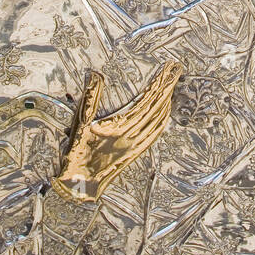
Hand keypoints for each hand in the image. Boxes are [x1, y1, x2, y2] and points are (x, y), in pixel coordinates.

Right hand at [53, 60, 182, 201]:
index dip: (157, 85)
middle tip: (176, 72)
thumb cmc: (78, 153)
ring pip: (156, 121)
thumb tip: (95, 75)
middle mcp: (133, 136)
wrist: (81, 183)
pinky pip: (153, 135)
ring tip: (172, 87)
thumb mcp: (80, 123)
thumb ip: (90, 98)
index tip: (167, 71)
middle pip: (155, 108)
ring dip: (166, 103)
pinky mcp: (134, 153)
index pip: (145, 101)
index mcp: (122, 127)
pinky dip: (161, 123)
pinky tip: (166, 115)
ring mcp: (135, 145)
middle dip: (166, 88)